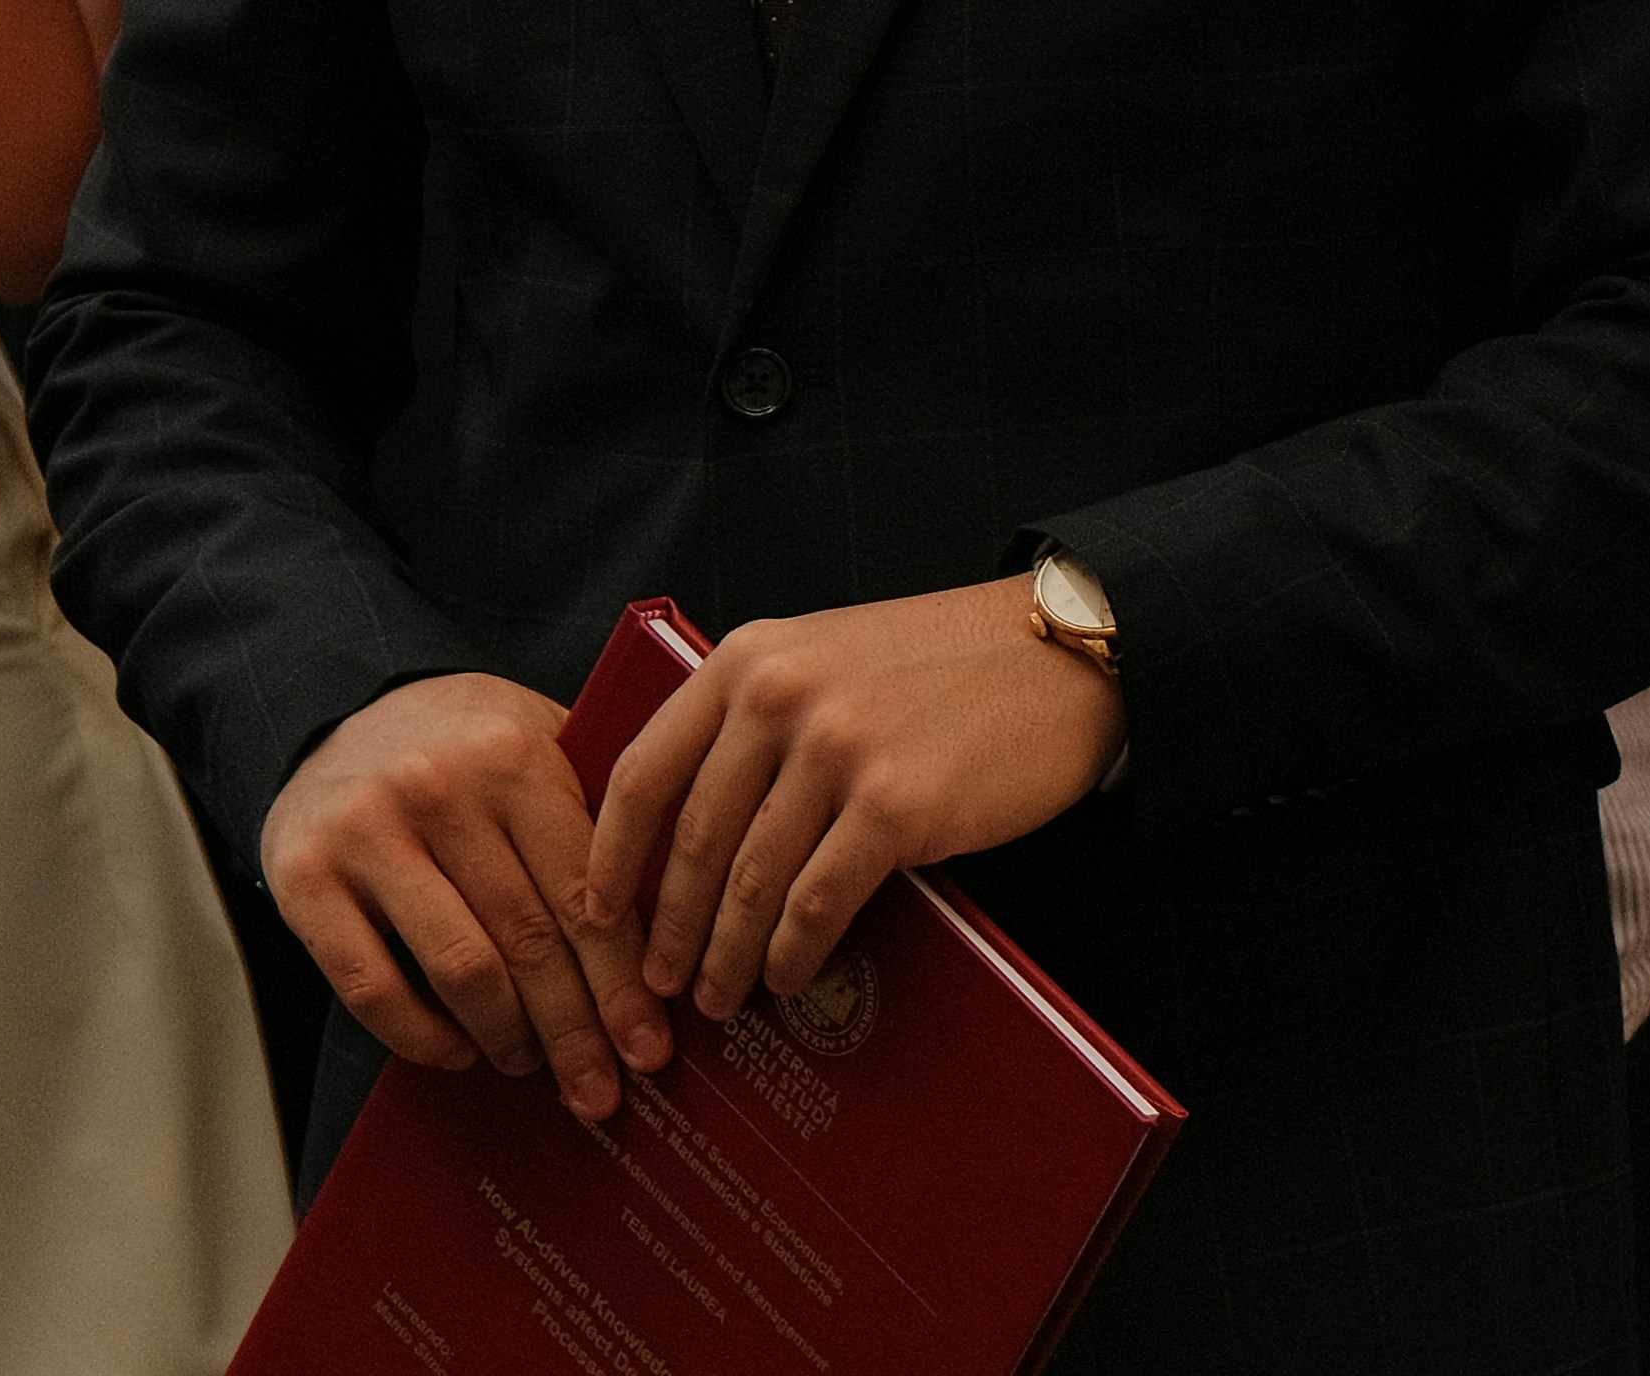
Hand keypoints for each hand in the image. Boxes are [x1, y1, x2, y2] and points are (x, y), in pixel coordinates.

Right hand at [263, 673, 665, 1118]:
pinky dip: (422, 1037)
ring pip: (461, 969)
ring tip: (533, 1066)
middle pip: (528, 941)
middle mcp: (439, 790)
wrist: (337, 708)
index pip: (584, 891)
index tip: (650, 1046)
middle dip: (574, 1031)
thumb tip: (675, 928)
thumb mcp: (535, 739)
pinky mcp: (305, 878)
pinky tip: (459, 1051)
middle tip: (602, 1093)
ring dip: (507, 1037)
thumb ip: (596, 810)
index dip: (620, 982)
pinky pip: (372, 987)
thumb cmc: (462, 743)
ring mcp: (366, 834)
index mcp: (512, 758)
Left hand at [585, 577, 1125, 1018]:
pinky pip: (818, 904)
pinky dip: (792, 956)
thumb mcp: (824, 655)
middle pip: (692, 840)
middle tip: (655, 981)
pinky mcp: (895, 806)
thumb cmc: (940, 663)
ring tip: (714, 996)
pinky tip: (786, 980)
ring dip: (724, 955)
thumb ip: (756, 714)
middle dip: (666, 927)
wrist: (1055, 652)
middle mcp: (779, 697)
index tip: (595, 913)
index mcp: (748, 657)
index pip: (644, 769)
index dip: (610, 855)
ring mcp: (837, 751)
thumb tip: (692, 826)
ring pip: (751, 882)